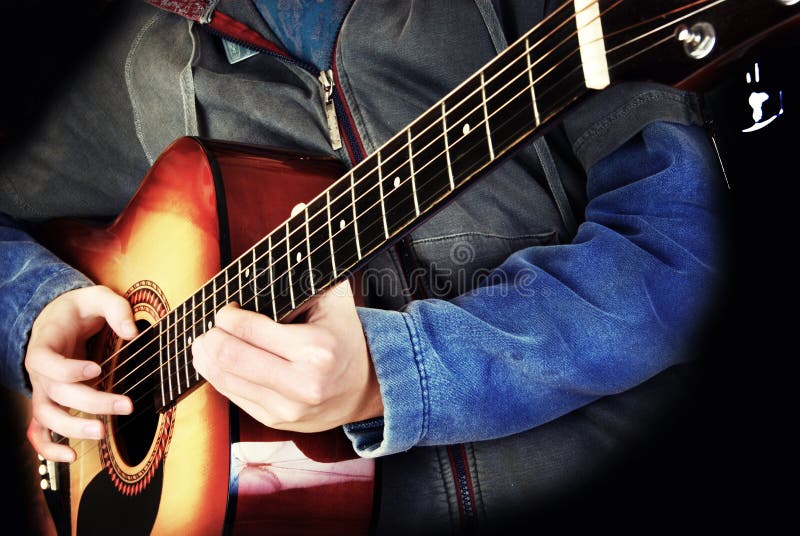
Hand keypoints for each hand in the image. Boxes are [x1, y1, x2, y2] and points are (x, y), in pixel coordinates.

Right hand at [25, 286, 135, 461]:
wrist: (57, 320)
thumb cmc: (78, 309)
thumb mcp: (97, 296)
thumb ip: (116, 308)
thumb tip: (132, 332)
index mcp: (44, 344)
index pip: (46, 362)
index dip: (69, 369)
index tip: (96, 368)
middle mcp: (39, 373)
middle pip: (57, 393)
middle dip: (91, 402)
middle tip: (124, 406)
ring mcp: (42, 391)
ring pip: (47, 417)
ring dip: (72, 428)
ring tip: (101, 432)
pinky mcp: (49, 404)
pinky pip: (39, 432)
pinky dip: (48, 449)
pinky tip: (71, 457)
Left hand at [192, 280, 382, 432]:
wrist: (365, 387)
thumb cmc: (345, 338)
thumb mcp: (335, 303)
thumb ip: (307, 280)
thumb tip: (265, 269)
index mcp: (317, 350)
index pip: (249, 330)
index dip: (227, 316)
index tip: (228, 309)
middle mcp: (302, 384)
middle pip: (229, 356)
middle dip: (211, 337)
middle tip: (212, 326)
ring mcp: (287, 408)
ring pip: (223, 379)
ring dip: (206, 356)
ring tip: (207, 342)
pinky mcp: (275, 422)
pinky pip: (231, 396)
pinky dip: (218, 376)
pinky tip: (218, 362)